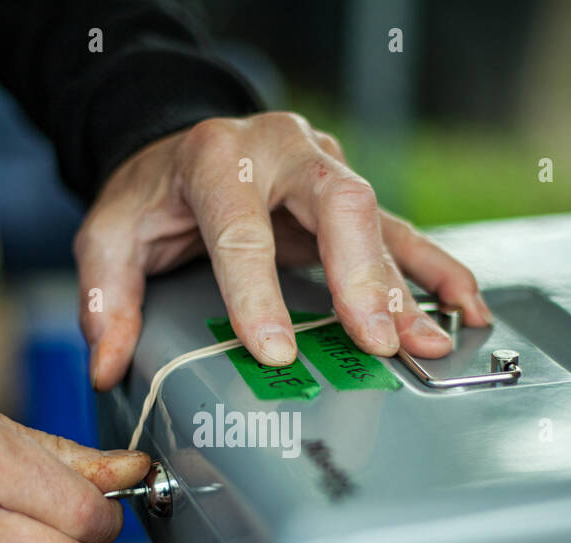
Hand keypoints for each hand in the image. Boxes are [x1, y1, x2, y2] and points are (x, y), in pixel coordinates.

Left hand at [74, 111, 490, 389]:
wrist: (179, 150)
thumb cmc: (151, 196)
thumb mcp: (109, 234)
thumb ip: (107, 295)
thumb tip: (109, 363)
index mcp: (215, 159)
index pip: (242, 229)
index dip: (258, 294)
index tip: (275, 351)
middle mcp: (281, 151)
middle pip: (336, 204)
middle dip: (359, 277)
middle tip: (374, 340)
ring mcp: (324, 169)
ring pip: (377, 218)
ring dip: (407, 285)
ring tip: (428, 340)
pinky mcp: (349, 198)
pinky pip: (403, 230)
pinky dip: (436, 270)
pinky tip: (464, 307)